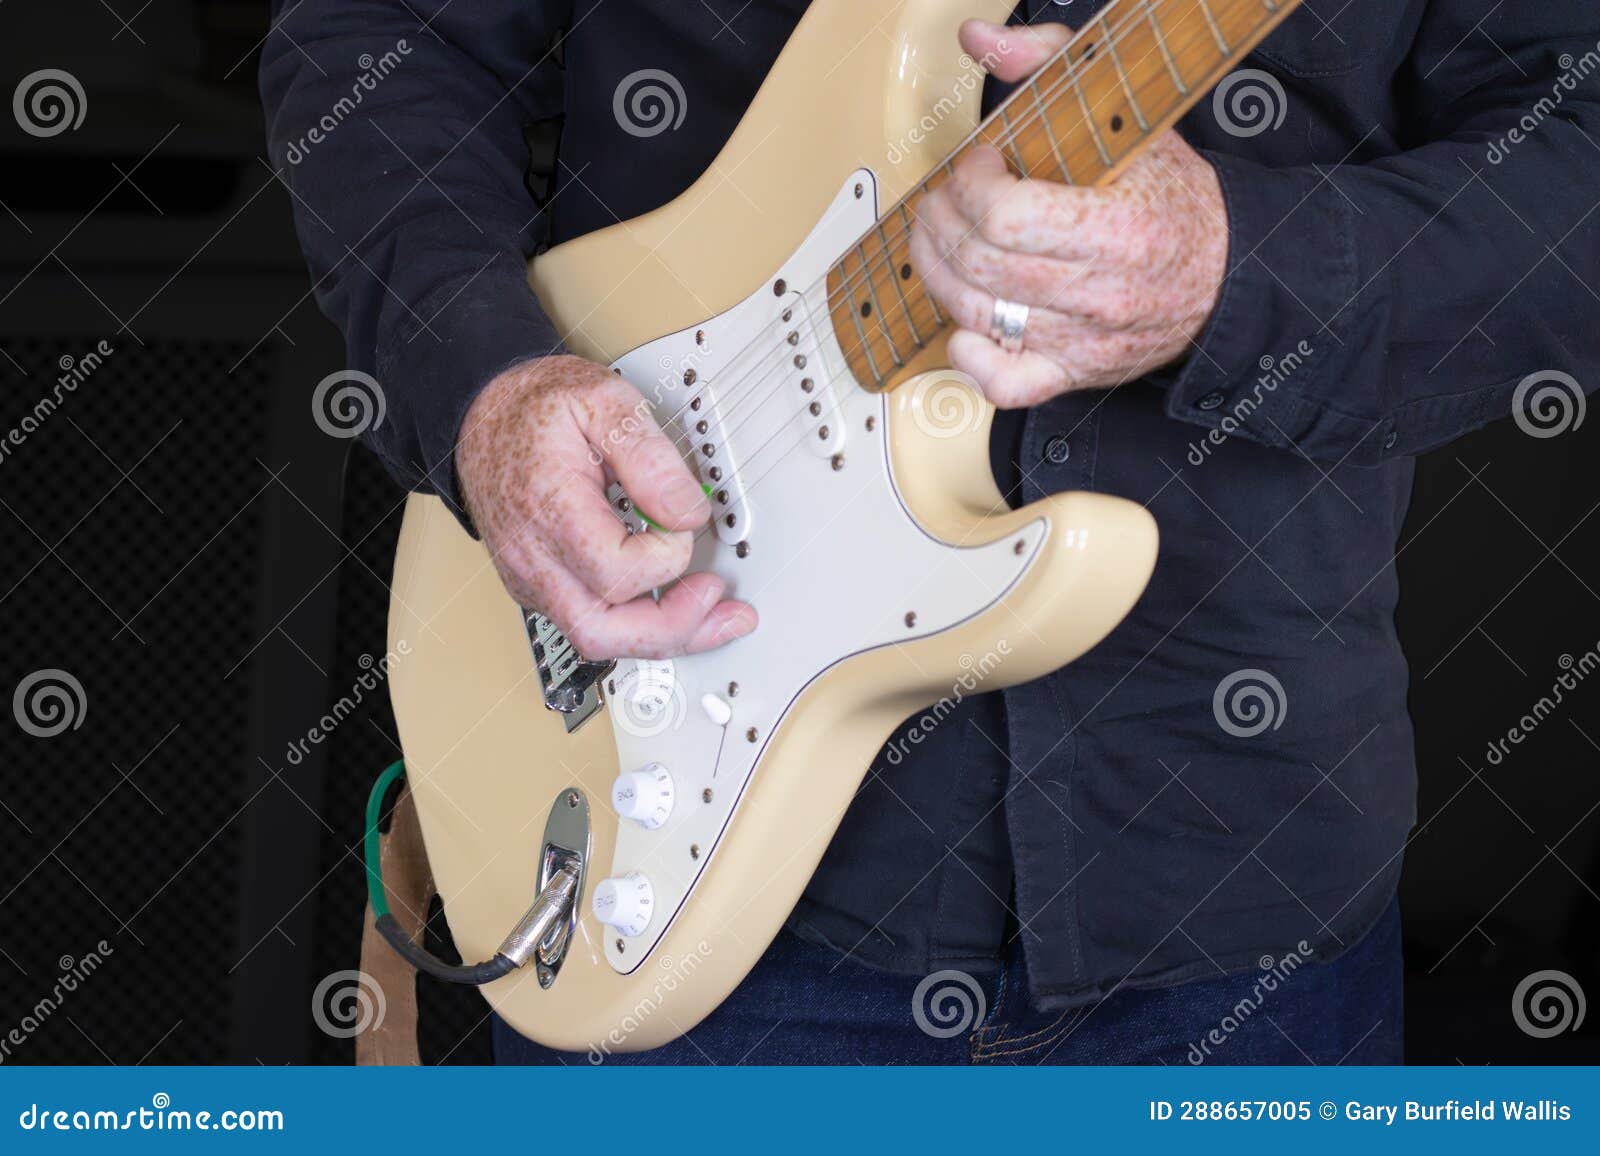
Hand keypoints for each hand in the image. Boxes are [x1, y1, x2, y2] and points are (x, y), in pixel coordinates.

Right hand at [456, 354, 756, 659]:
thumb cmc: (537, 407)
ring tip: (713, 615)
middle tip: (719, 603)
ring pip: (598, 640)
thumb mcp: (602, 400)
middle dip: (672, 627)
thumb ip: (650, 456)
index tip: (684, 520)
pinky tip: (675, 604)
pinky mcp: (541, 587)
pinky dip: (640, 624)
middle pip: (601, 632)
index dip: (667, 555)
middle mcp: (533, 558)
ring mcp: (533, 579)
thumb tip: (688, 512)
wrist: (485, 412)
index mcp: (549, 511)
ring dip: (663, 635)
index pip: (616, 573)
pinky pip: (593, 625)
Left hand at [909, 19, 1228, 408]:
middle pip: (981, 266)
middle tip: (939, 199)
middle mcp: (1101, 292)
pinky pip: (1005, 384)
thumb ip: (1051, 64)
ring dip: (937, 275)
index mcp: (1118, 227)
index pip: (1006, 217)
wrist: (1223, 274)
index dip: (969, 185)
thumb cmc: (1171, 199)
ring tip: (937, 241)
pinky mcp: (1073, 373)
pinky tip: (963, 324)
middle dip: (939, 223)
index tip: (976, 163)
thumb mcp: (1126, 118)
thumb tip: (980, 38)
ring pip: (979, 317)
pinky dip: (969, 358)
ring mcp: (1084, 340)